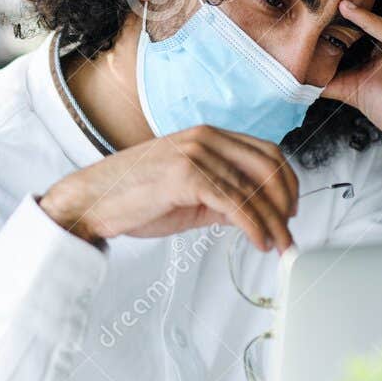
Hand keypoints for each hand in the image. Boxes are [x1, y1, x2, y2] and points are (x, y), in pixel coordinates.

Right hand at [38, 125, 298, 250]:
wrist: (91, 200)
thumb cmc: (132, 196)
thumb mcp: (186, 194)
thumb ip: (221, 197)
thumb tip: (254, 214)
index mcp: (206, 136)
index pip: (265, 152)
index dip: (286, 182)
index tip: (290, 209)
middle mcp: (205, 138)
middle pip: (268, 165)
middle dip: (286, 202)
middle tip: (289, 230)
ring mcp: (196, 154)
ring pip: (254, 189)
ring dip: (273, 222)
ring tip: (278, 245)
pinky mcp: (187, 176)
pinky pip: (235, 203)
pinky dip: (254, 226)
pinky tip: (258, 242)